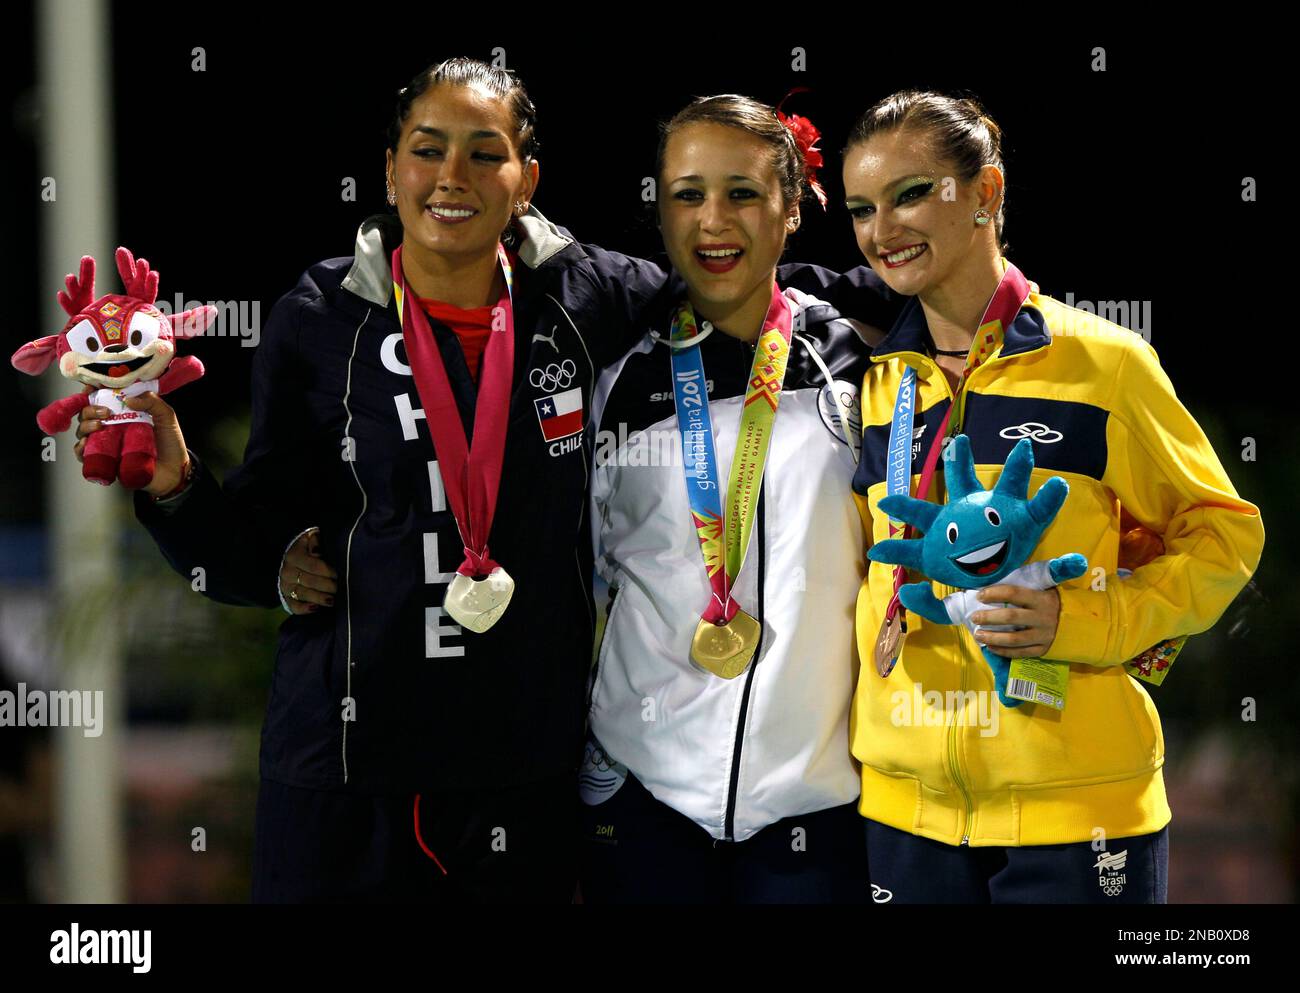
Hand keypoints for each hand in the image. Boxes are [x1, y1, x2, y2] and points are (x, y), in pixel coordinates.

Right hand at [73, 388, 189, 496]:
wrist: (176, 470)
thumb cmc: (170, 443)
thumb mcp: (166, 417)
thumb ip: (152, 402)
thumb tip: (128, 399)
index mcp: (123, 413)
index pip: (100, 399)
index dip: (91, 392)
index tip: (91, 387)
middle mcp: (112, 427)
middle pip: (87, 414)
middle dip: (90, 409)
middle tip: (106, 412)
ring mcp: (107, 443)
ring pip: (83, 431)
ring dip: (85, 426)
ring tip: (99, 426)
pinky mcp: (106, 461)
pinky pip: (85, 455)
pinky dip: (80, 448)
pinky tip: (86, 443)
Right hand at [279, 528, 337, 613]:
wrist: (292, 558)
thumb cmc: (308, 547)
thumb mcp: (311, 539)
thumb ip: (316, 541)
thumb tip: (318, 551)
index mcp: (293, 556)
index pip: (312, 565)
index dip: (327, 571)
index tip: (338, 574)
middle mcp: (287, 572)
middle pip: (309, 581)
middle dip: (326, 585)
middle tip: (338, 588)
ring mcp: (285, 586)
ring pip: (302, 594)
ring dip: (318, 598)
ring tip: (332, 600)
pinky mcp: (286, 598)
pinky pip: (293, 606)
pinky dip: (304, 609)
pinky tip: (316, 608)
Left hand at [970, 585, 1061, 657]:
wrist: (1080, 624)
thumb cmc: (1053, 602)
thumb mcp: (1046, 589)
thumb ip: (1027, 585)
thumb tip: (995, 579)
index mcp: (1042, 598)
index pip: (1014, 593)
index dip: (995, 594)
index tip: (980, 595)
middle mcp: (1043, 617)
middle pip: (1011, 617)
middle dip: (989, 617)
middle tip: (974, 617)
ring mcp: (1043, 635)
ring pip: (1014, 639)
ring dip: (993, 637)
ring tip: (978, 635)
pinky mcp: (1043, 650)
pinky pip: (1020, 653)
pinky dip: (1003, 651)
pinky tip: (990, 647)